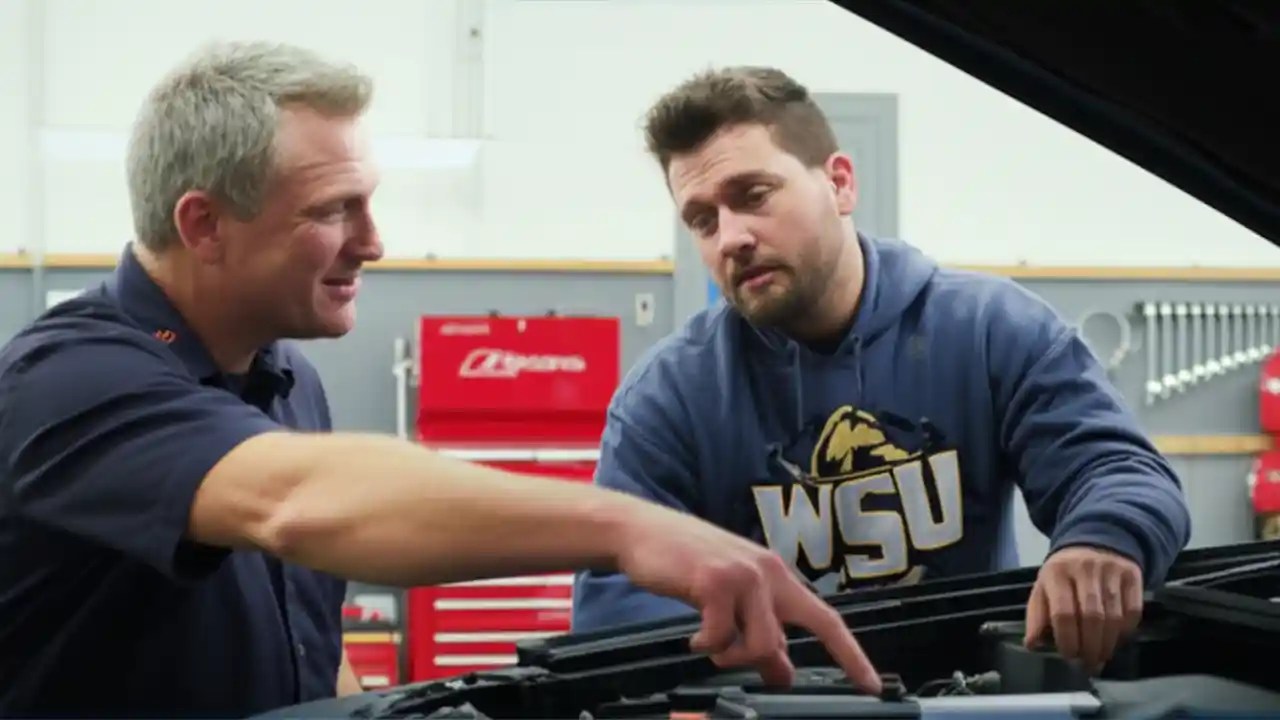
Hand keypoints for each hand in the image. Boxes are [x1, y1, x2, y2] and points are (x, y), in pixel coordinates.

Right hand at [613, 503, 881, 694]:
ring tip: (710, 642)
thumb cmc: (685, 561)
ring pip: (759, 642)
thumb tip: (781, 671)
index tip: (871, 684)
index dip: (851, 654)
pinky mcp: (714, 582)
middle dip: (764, 663)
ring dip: (730, 654)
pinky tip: (694, 635)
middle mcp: (767, 572)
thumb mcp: (729, 595)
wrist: (642, 530)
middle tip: (746, 668)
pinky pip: (721, 636)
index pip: (826, 619)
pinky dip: (705, 644)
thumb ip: (758, 629)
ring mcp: (743, 575)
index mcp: (776, 575)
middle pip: (785, 638)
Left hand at [1023, 545, 1143, 674]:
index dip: (1067, 639)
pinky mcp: (1132, 575)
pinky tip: (1116, 640)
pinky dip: (1126, 631)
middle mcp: (1084, 569)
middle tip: (1087, 664)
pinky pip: (1133, 610)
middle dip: (1090, 646)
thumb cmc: (1064, 572)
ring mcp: (1110, 571)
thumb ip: (1037, 615)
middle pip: (1091, 617)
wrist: (1095, 540)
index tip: (1069, 656)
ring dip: (1108, 644)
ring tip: (1101, 658)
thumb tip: (1033, 645)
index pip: (1063, 612)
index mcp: (1056, 573)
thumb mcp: (1043, 587)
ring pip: (1114, 617)